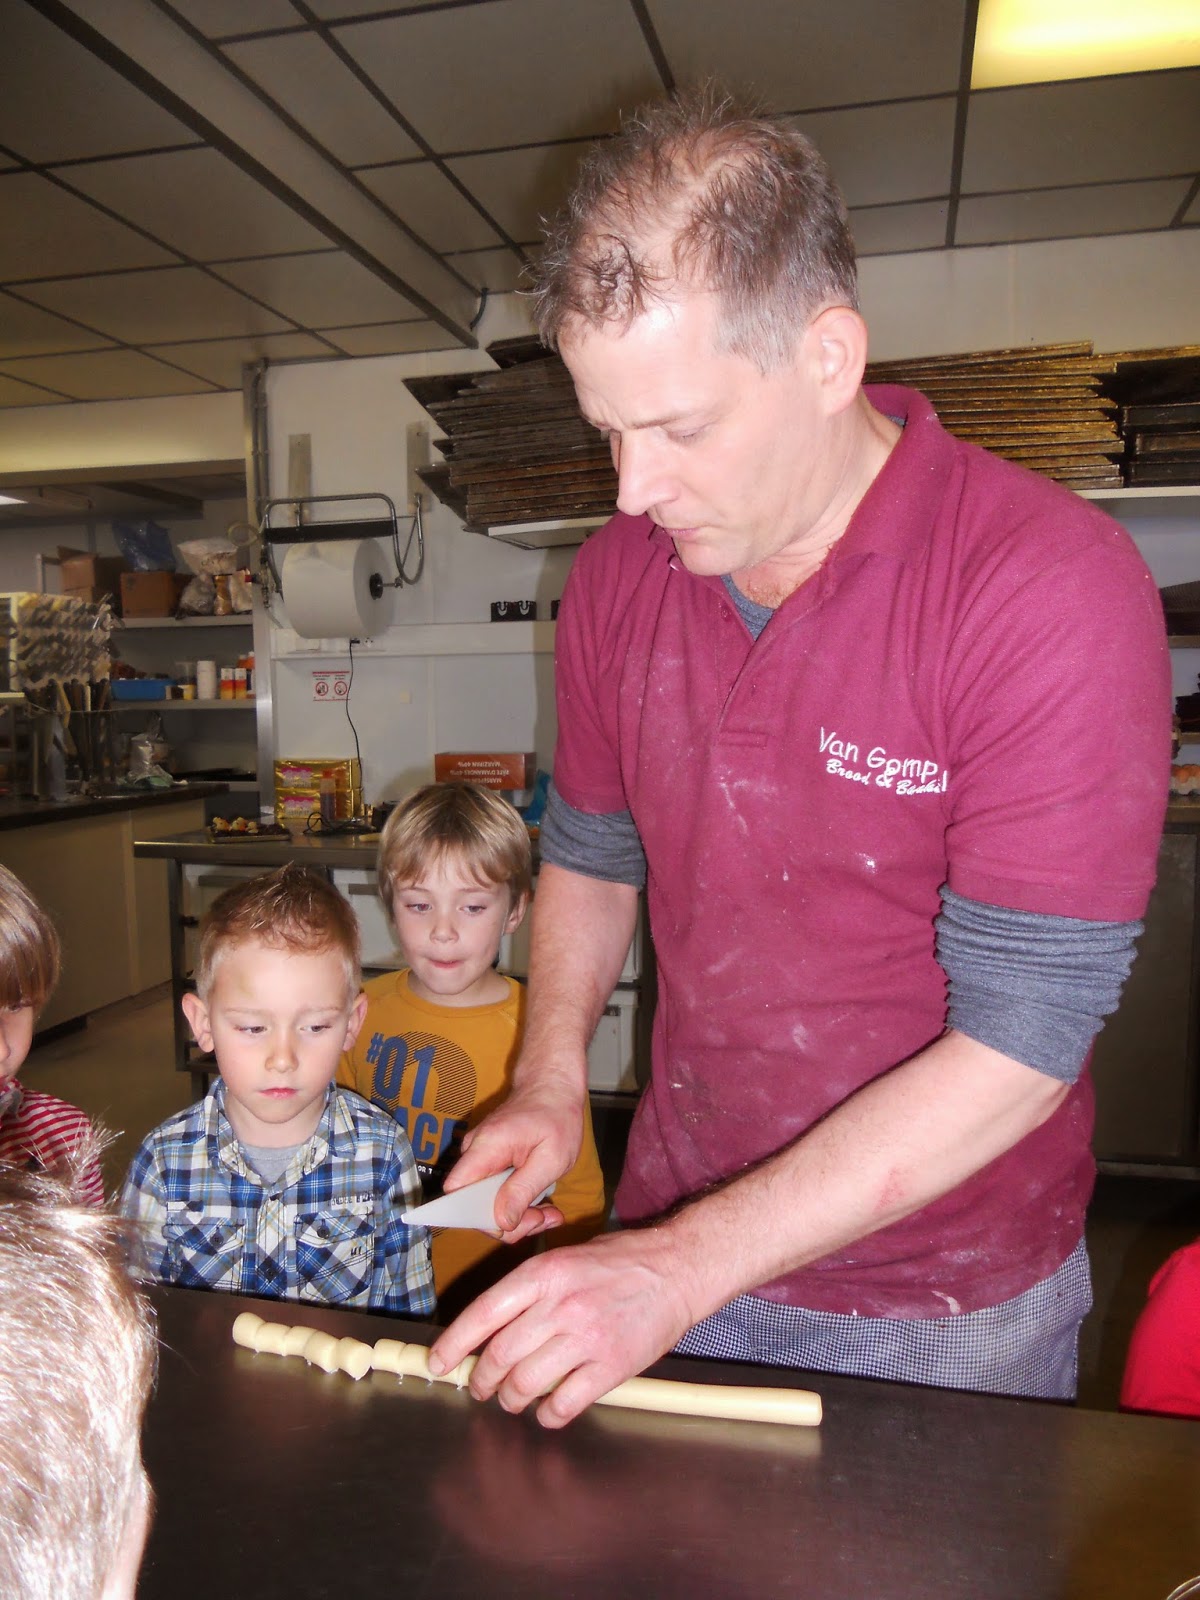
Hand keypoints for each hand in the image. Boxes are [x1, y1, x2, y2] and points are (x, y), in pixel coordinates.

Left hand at [427, 1226, 696, 1427]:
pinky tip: (547, 1411)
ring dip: (511, 1399)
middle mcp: (560, 1305)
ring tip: (512, 1399)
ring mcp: (586, 1337)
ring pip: (526, 1384)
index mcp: (544, 1273)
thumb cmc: (620, 1261)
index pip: (484, 1313)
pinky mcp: (611, 1366)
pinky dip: (547, 1415)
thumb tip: (490, 1326)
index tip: (439, 1363)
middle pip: (500, 1355)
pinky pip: (564, 1404)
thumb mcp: (566, 1256)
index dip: (454, 1343)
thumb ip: (529, 1288)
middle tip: (479, 1387)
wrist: (677, 1268)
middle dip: (481, 1379)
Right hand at [443, 1070, 585, 1238]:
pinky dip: (516, 1202)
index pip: (457, 1194)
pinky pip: (493, 1191)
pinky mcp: (488, 1160)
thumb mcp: (551, 1158)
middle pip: (471, 1204)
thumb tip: (501, 1222)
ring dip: (516, 1215)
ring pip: (485, 1201)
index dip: (478, 1218)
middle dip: (508, 1221)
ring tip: (549, 1212)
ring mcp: (479, 1156)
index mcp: (486, 1147)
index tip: (515, 1222)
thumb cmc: (557, 1116)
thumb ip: (523, 1189)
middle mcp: (474, 1151)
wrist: (553, 1086)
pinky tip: (541, 1204)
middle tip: (544, 1218)